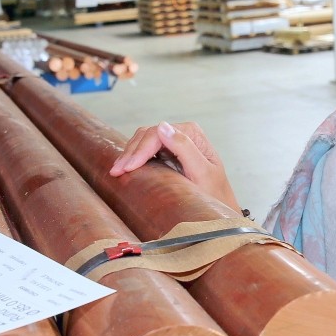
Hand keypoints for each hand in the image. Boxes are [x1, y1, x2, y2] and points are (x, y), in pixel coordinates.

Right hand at [108, 121, 240, 210]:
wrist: (219, 209)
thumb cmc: (214, 195)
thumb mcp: (202, 173)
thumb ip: (184, 148)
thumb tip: (162, 126)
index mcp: (192, 133)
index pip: (158, 133)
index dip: (140, 149)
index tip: (128, 168)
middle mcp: (183, 133)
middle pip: (148, 134)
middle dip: (131, 152)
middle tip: (116, 171)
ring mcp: (175, 141)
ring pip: (144, 139)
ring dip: (129, 154)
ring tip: (117, 171)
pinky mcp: (168, 152)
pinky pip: (146, 148)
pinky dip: (134, 157)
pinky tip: (125, 169)